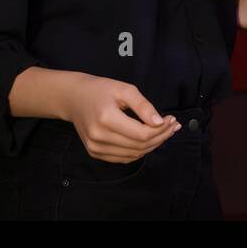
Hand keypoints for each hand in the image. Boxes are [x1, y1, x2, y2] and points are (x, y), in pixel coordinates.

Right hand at [60, 74, 180, 163]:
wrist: (74, 98)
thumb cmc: (100, 90)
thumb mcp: (125, 89)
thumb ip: (143, 106)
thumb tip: (160, 122)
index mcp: (106, 119)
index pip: (142, 134)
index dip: (161, 130)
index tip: (171, 119)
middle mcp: (99, 137)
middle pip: (139, 146)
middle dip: (160, 137)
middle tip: (172, 126)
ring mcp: (96, 148)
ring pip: (134, 154)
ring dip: (153, 145)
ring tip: (165, 132)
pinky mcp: (95, 153)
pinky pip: (124, 158)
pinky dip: (139, 151)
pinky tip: (149, 140)